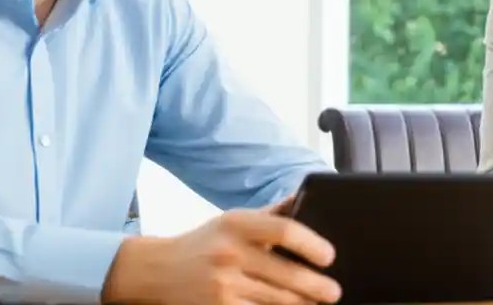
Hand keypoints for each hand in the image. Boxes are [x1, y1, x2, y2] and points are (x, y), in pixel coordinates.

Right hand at [102, 208, 341, 303]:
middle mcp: (230, 253)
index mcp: (237, 224)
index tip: (329, 256)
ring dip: (301, 304)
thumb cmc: (204, 242)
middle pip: (285, 274)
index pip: (283, 230)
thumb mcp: (233, 219)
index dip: (311, 244)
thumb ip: (271, 213)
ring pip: (276, 300)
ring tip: (316, 303)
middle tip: (333, 292)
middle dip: (316, 286)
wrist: (159, 270)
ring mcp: (223, 285)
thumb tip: (305, 198)